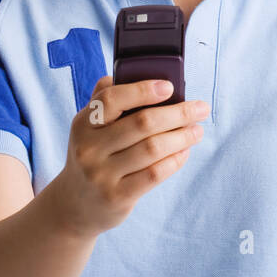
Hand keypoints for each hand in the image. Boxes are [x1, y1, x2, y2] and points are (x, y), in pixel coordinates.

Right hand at [48, 76, 207, 237]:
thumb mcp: (89, 127)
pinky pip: (154, 174)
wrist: (75, 204)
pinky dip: (175, 160)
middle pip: (142, 123)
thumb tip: (130, 72)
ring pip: (153, 148)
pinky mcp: (117, 197)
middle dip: (178, 113)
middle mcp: (89, 149)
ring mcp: (102, 175)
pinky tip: (184, 151)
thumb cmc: (93, 154)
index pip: (111, 100)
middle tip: (201, 108)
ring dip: (182, 136)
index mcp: (83, 124)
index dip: (142, 90)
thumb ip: (106, 99)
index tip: (169, 87)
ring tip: (197, 130)